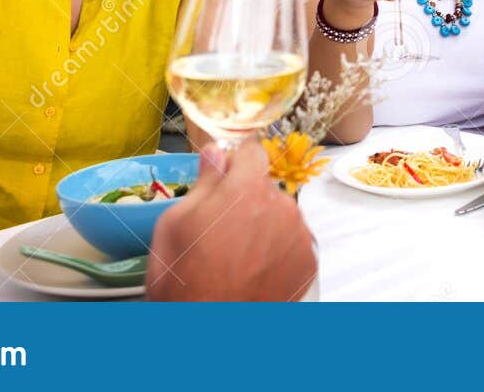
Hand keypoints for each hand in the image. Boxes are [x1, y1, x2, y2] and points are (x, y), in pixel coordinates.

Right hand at [147, 142, 316, 301]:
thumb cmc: (184, 281)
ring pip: (280, 215)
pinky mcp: (308, 262)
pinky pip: (292, 242)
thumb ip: (204, 182)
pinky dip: (277, 250)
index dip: (237, 160)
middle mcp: (281, 206)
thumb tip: (215, 152)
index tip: (228, 171)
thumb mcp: (175, 224)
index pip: (252, 150)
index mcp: (246, 189)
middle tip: (221, 229)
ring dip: (263, 225)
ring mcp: (299, 235)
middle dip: (245, 199)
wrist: (209, 333)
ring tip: (236, 256)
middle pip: (265, 187)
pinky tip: (254, 270)